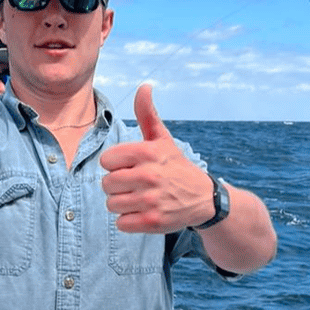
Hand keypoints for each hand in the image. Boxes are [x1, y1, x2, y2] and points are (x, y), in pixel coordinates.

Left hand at [100, 85, 213, 233]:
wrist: (203, 198)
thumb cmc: (175, 166)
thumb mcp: (163, 139)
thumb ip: (148, 114)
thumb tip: (144, 87)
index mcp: (147, 152)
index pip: (106, 161)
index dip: (116, 165)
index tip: (131, 167)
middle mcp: (149, 175)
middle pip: (106, 183)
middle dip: (117, 186)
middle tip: (136, 185)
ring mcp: (150, 200)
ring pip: (111, 204)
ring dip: (122, 204)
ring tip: (139, 199)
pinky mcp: (152, 222)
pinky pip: (121, 223)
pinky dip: (129, 221)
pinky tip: (143, 213)